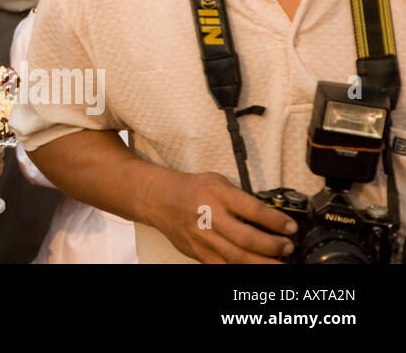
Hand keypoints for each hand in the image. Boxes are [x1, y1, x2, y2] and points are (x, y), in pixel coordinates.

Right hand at [145, 170, 295, 263]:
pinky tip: (256, 267)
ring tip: (279, 263)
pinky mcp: (197, 252)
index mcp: (216, 194)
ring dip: (263, 262)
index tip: (290, 227)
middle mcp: (208, 215)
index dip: (276, 221)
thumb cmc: (193, 189)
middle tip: (287, 247)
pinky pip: (223, 266)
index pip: (253, 210)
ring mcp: (202, 237)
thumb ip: (242, 199)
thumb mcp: (219, 182)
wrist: (160, 199)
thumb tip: (271, 218)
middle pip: (247, 238)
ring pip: (237, 257)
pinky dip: (242, 268)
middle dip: (273, 246)